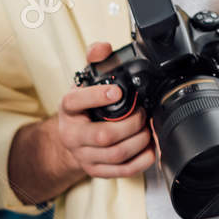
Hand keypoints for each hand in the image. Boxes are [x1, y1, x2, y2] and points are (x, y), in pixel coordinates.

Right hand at [53, 41, 156, 180]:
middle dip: (131, 123)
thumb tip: (103, 47)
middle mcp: (72, 135)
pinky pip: (122, 170)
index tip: (116, 91)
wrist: (70, 140)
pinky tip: (149, 148)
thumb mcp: (84, 83)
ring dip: (140, 140)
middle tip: (142, 114)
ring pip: (116, 154)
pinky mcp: (96, 171)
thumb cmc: (82, 110)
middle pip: (104, 135)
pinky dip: (142, 160)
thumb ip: (95, 62)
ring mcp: (83, 156)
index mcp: (68, 110)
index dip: (96, 97)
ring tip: (147, 129)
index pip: (75, 102)